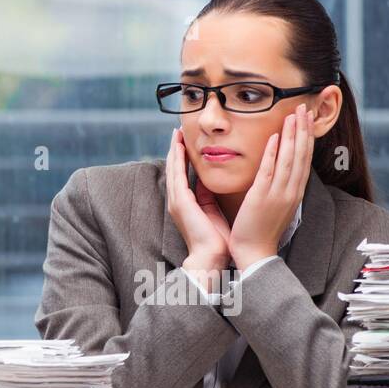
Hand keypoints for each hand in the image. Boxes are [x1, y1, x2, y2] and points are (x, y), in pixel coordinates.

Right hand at [166, 127, 230, 270]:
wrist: (211, 256)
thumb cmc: (215, 239)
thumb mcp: (212, 212)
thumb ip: (207, 196)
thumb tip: (206, 181)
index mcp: (184, 203)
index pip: (181, 175)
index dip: (181, 158)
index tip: (184, 142)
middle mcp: (176, 200)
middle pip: (173, 168)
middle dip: (174, 149)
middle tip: (177, 131)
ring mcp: (176, 200)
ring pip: (173, 168)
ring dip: (174, 150)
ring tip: (176, 133)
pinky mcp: (181, 201)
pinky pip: (177, 174)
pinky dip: (177, 159)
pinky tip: (179, 146)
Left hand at [227, 103, 313, 270]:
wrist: (255, 253)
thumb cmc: (261, 229)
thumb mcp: (275, 204)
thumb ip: (278, 185)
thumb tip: (278, 169)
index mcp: (294, 192)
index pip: (304, 158)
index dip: (306, 136)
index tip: (306, 117)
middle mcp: (291, 191)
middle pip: (301, 154)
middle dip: (303, 129)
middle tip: (304, 106)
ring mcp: (279, 194)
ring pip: (290, 159)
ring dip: (292, 135)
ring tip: (294, 113)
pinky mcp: (263, 198)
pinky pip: (270, 172)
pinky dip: (274, 153)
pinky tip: (275, 137)